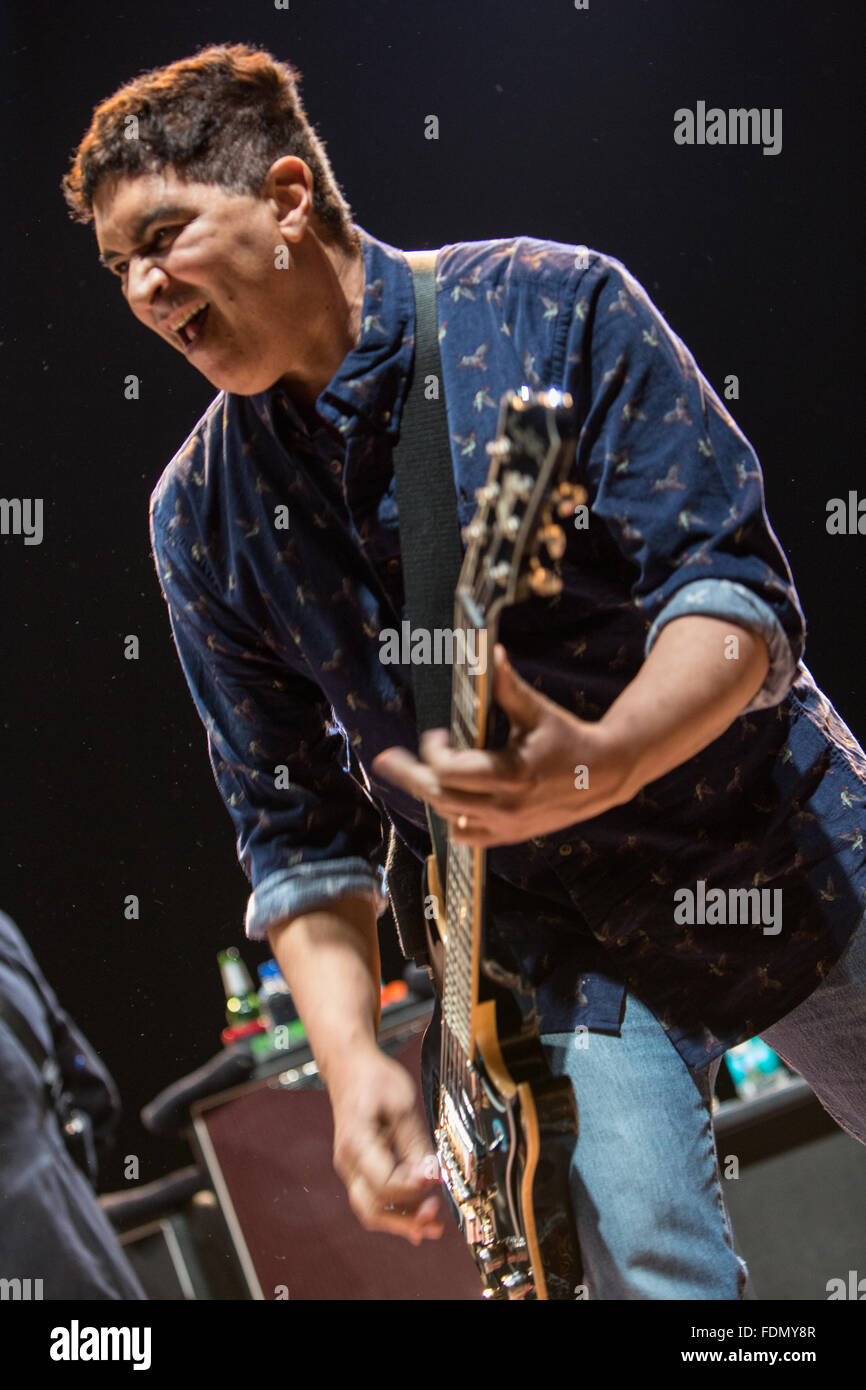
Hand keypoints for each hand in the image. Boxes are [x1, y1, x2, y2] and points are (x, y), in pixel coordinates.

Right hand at [328, 1046, 443, 1243]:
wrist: (349, 1067)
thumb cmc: (374, 1080)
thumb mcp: (402, 1105)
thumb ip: (415, 1144)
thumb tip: (430, 1177)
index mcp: (356, 1143)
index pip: (385, 1183)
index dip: (413, 1188)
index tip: (436, 1180)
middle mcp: (348, 1162)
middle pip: (373, 1208)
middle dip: (406, 1219)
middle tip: (435, 1219)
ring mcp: (350, 1168)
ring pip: (372, 1210)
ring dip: (401, 1221)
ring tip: (431, 1225)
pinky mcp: (359, 1168)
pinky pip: (374, 1198)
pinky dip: (395, 1210)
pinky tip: (416, 1217)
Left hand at [371, 643, 631, 847]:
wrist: (604, 775)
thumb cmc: (569, 738)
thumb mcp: (538, 712)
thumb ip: (507, 687)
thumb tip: (489, 655)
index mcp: (510, 774)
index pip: (449, 771)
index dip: (433, 751)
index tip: (438, 734)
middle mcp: (504, 806)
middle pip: (437, 797)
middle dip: (408, 775)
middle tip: (385, 760)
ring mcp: (506, 825)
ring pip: (448, 816)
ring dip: (429, 793)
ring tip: (415, 774)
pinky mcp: (510, 836)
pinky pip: (466, 836)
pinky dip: (450, 817)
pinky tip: (445, 800)